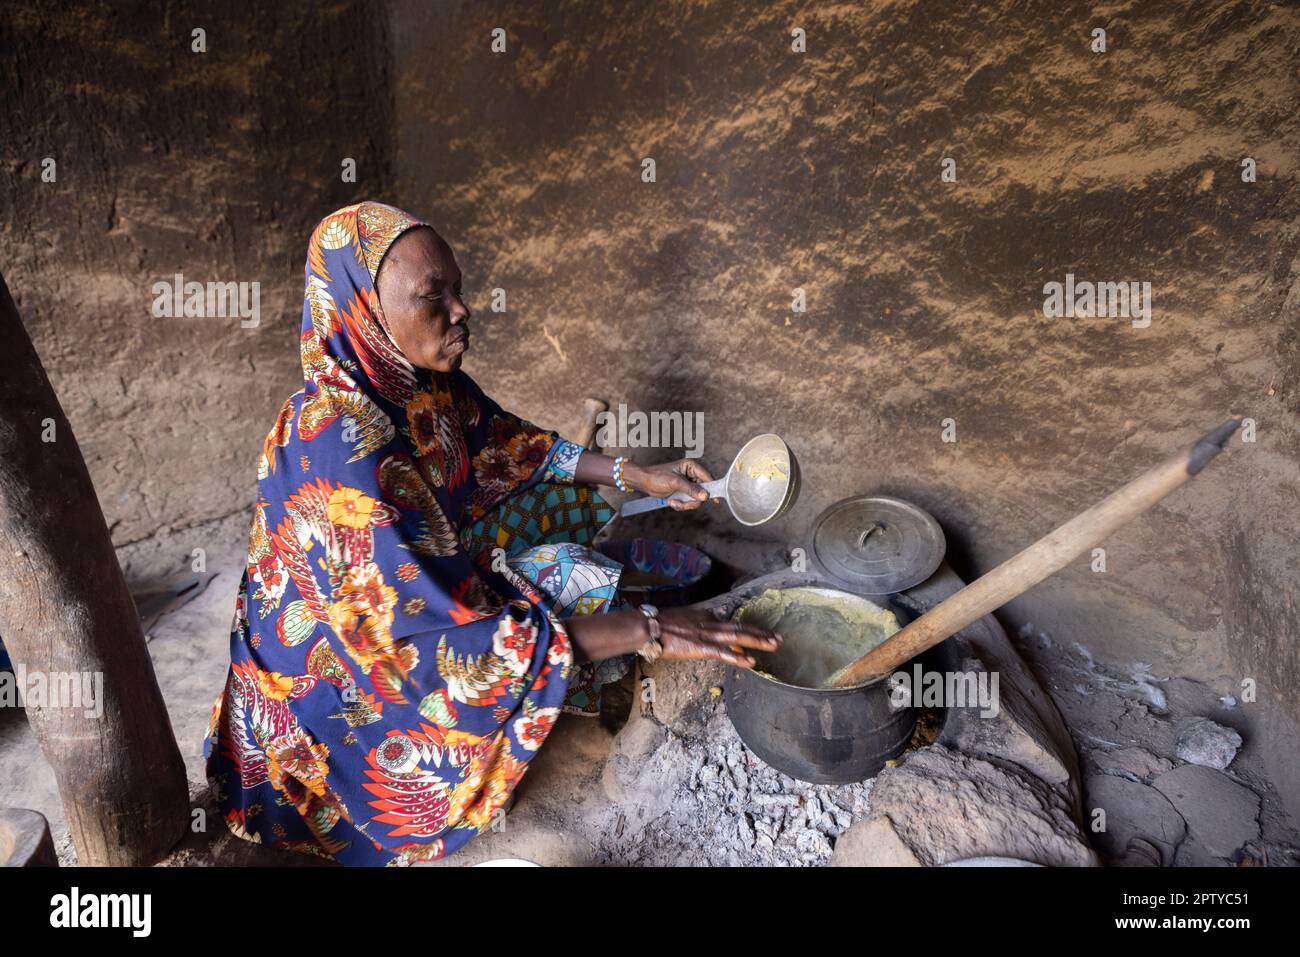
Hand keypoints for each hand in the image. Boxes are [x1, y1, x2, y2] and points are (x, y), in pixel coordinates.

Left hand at [624, 459, 713, 510]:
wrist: (644, 482)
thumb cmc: (657, 476)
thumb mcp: (675, 482)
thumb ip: (691, 489)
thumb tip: (705, 496)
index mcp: (691, 467)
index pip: (707, 477)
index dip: (711, 488)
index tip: (714, 500)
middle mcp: (691, 475)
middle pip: (702, 491)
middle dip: (693, 500)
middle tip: (684, 504)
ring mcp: (687, 485)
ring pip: (695, 499)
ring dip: (685, 504)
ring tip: (674, 502)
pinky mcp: (682, 492)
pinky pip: (688, 502)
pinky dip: (681, 505)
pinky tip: (672, 501)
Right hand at [654, 607, 780, 667]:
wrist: (648, 626)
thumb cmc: (659, 623)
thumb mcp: (682, 617)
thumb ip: (696, 622)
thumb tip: (705, 625)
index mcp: (705, 616)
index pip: (730, 623)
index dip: (747, 630)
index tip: (760, 635)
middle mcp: (710, 622)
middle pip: (740, 627)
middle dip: (761, 633)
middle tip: (778, 637)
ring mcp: (707, 635)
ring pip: (738, 637)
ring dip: (758, 641)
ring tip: (774, 645)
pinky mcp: (701, 647)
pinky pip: (723, 653)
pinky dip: (738, 657)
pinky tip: (751, 662)